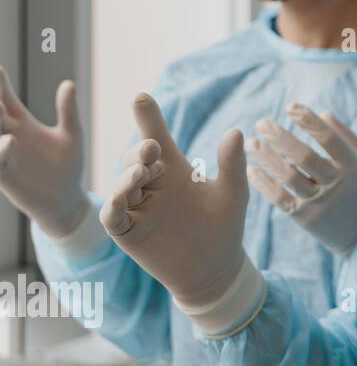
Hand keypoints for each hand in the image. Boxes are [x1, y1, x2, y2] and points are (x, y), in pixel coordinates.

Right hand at [0, 68, 88, 236]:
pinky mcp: (5, 177)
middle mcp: (7, 136)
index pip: (5, 98)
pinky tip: (8, 141)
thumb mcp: (72, 136)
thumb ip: (67, 111)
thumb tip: (68, 83)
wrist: (67, 200)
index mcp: (21, 123)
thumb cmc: (67, 166)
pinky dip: (0, 151)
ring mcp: (4, 156)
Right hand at [100, 94, 261, 332]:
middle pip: (134, 158)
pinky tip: (121, 198)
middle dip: (139, 152)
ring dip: (127, 175)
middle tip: (151, 147)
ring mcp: (137, 207)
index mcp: (175, 169)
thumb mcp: (233, 193)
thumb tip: (235, 131)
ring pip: (120, 184)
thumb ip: (231, 164)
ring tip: (142, 172)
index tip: (141, 97)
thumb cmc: (224, 226)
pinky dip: (113, 205)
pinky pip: (112, 216)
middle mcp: (152, 184)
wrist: (216, 268)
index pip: (156, 136)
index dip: (148, 117)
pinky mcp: (128, 232)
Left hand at [245, 104, 356, 253]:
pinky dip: (264, 183)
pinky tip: (252, 169)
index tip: (291, 106)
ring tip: (251, 144)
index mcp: (354, 166)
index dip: (308, 121)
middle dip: (281, 138)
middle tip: (262, 123)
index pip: (329, 139)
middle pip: (305, 158)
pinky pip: (280, 198)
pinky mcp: (305, 219)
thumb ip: (346, 137)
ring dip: (267, 159)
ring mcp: (320, 203)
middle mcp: (337, 184)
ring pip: (289, 178)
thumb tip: (321, 114)